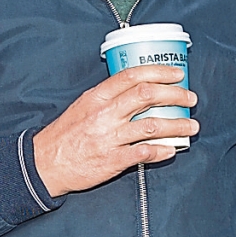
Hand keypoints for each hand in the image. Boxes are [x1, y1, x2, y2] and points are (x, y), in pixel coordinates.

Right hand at [31, 66, 196, 196]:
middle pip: (147, 96)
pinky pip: (144, 153)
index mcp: (97, 97)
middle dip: (175, 95)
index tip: (177, 74)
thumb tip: (138, 90)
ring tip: (191, 126)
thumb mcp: (83, 106)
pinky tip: (172, 149)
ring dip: (177, 125)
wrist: (45, 164)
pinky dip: (162, 150)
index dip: (159, 72)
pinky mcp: (112, 160)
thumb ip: (109, 97)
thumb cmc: (65, 135)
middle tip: (190, 99)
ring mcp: (109, 137)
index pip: (132, 76)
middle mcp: (105, 114)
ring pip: (152, 125)